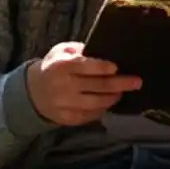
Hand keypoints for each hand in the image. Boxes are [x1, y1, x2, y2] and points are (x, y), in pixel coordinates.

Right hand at [26, 42, 140, 126]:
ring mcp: (65, 105)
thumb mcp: (61, 51)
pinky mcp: (67, 119)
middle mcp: (63, 87)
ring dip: (113, 98)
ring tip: (122, 92)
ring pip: (97, 103)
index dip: (103, 68)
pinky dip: (102, 109)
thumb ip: (80, 50)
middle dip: (120, 84)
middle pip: (97, 86)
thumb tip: (103, 51)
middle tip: (136, 82)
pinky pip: (90, 115)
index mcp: (61, 66)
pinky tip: (108, 102)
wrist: (32, 92)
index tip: (117, 67)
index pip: (86, 67)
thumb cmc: (54, 66)